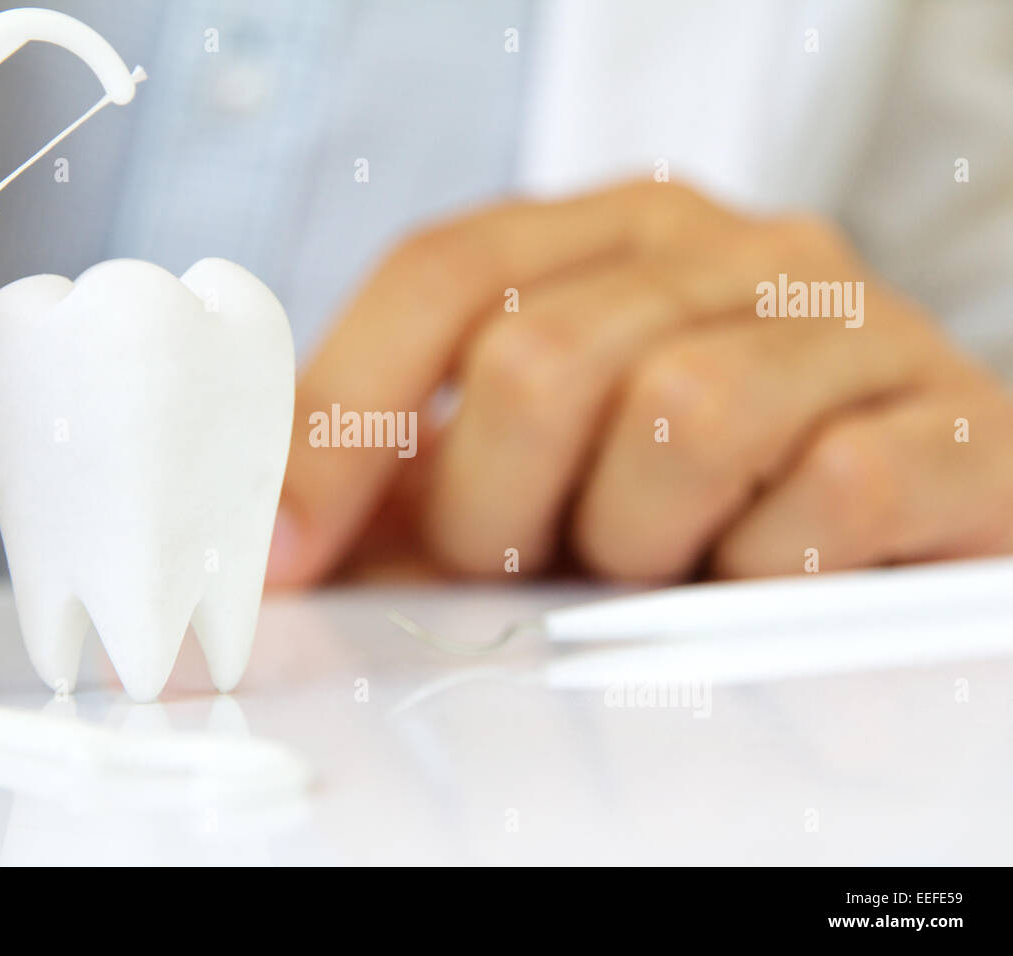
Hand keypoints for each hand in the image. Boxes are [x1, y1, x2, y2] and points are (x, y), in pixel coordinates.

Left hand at [267, 180, 1012, 584]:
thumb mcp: (526, 472)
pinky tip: (766, 566)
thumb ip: (404, 490)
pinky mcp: (951, 414)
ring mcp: (847, 319)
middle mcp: (725, 250)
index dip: (342, 415)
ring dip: (639, 539)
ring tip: (662, 558)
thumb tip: (264, 553)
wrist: (898, 508)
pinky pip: (832, 490)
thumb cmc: (681, 494)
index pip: (442, 272)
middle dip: (501, 507)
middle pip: (544, 356)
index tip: (285, 552)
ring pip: (687, 414)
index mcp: (607, 234)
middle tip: (532, 559)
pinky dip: (769, 565)